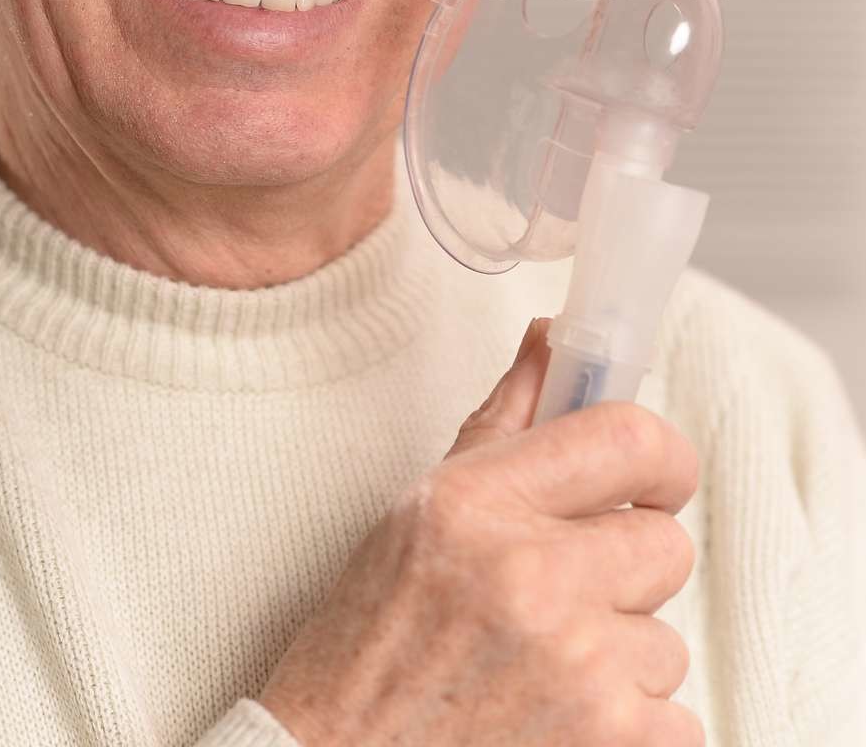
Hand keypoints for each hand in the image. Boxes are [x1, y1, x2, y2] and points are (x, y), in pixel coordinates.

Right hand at [259, 316, 702, 745]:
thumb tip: (555, 339)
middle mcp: (530, 576)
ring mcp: (577, 666)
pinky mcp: (611, 744)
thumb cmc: (370, 643)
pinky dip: (631, 728)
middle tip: (565, 595)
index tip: (654, 477)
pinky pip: (676, 717)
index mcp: (478, 501)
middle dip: (626, 569)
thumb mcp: (421, 511)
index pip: (628, 438)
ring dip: (620, 657)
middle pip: (666, 542)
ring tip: (540, 672)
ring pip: (666, 638)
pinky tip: (559, 722)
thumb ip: (504, 423)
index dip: (660, 456)